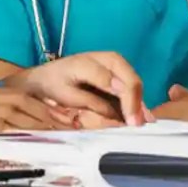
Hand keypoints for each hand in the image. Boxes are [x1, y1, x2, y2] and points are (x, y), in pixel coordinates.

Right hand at [0, 88, 64, 158]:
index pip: (17, 96)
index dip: (41, 105)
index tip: (61, 117)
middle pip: (20, 102)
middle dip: (47, 114)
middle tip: (67, 127)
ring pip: (9, 114)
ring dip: (35, 124)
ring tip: (55, 136)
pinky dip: (8, 136)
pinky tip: (22, 144)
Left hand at [21, 52, 152, 126]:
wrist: (45, 75)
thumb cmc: (53, 83)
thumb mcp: (67, 94)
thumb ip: (92, 100)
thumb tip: (116, 106)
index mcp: (95, 62)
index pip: (117, 82)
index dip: (127, 102)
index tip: (130, 122)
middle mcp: (110, 60)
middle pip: (131, 81)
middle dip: (136, 104)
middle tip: (137, 126)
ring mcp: (115, 66)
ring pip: (134, 85)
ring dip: (139, 105)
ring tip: (142, 124)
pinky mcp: (117, 75)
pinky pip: (130, 89)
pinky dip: (135, 103)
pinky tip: (141, 116)